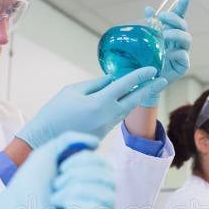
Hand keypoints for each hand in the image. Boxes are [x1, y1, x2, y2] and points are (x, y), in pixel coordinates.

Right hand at [16, 68, 167, 148]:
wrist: (46, 139)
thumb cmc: (55, 112)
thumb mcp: (73, 91)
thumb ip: (95, 84)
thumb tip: (112, 80)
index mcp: (100, 103)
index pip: (125, 86)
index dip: (140, 76)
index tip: (152, 69)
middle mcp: (108, 116)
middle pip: (134, 100)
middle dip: (149, 89)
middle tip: (162, 80)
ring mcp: (107, 127)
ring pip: (126, 109)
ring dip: (137, 97)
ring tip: (147, 86)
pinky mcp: (103, 134)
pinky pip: (117, 116)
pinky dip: (123, 105)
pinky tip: (126, 98)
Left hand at [141, 0, 191, 107]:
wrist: (145, 82)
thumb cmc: (145, 62)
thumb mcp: (145, 42)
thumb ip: (148, 26)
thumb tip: (148, 9)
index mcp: (170, 33)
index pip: (178, 18)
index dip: (182, 7)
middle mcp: (178, 42)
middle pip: (183, 26)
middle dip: (175, 19)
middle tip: (163, 19)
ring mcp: (182, 53)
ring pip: (186, 38)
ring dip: (175, 34)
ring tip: (164, 36)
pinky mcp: (183, 65)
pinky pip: (183, 55)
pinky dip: (174, 52)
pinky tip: (166, 54)